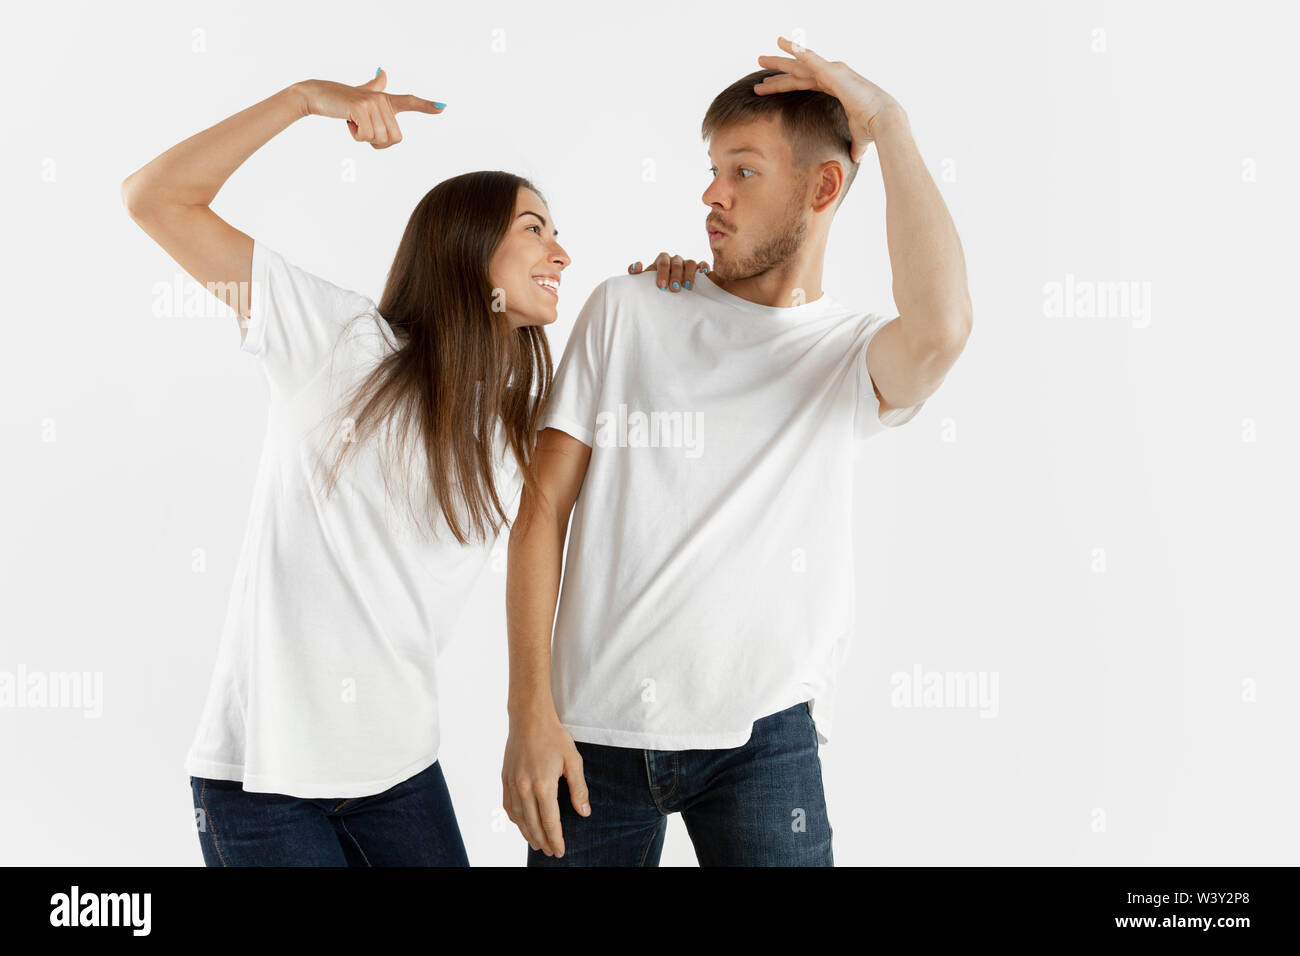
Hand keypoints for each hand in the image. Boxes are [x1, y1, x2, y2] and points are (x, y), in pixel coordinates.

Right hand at [296, 69, 443, 147]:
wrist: (317, 94)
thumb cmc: (340, 99)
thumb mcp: (360, 93)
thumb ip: (374, 86)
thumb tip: (383, 71)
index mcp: (385, 99)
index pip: (409, 102)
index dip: (426, 105)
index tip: (442, 106)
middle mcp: (382, 99)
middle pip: (393, 138)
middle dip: (377, 142)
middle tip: (362, 129)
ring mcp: (372, 102)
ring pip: (379, 139)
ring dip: (364, 138)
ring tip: (354, 122)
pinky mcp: (360, 107)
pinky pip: (366, 136)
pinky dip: (355, 135)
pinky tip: (348, 122)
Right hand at [502, 708, 589, 857]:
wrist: (529, 718)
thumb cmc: (554, 737)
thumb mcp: (573, 761)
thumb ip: (579, 789)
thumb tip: (584, 812)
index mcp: (543, 785)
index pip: (550, 821)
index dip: (556, 839)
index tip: (560, 851)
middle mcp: (525, 788)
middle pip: (533, 824)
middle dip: (543, 841)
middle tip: (551, 852)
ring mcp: (512, 784)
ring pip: (518, 818)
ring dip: (528, 834)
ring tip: (538, 843)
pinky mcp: (505, 778)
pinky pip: (508, 806)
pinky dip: (515, 819)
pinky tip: (522, 824)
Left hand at [629, 252, 710, 291]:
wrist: (666, 291)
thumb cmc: (654, 285)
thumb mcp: (644, 280)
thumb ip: (636, 273)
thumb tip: (637, 265)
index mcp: (662, 260)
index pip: (662, 263)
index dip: (662, 274)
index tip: (661, 286)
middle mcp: (675, 260)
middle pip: (676, 263)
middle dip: (675, 276)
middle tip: (674, 289)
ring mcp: (687, 263)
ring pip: (690, 263)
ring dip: (689, 275)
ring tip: (687, 288)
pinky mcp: (698, 268)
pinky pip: (702, 264)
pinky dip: (703, 268)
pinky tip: (703, 276)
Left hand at [755, 36, 905, 161]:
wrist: (883, 119)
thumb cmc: (873, 127)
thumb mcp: (858, 138)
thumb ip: (854, 146)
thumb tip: (855, 160)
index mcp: (834, 87)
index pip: (803, 84)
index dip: (783, 85)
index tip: (765, 87)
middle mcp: (831, 76)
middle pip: (797, 72)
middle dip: (777, 71)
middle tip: (760, 64)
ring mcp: (832, 71)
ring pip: (799, 64)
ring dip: (780, 60)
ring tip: (761, 57)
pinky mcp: (833, 72)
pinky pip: (811, 59)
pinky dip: (798, 51)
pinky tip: (784, 44)